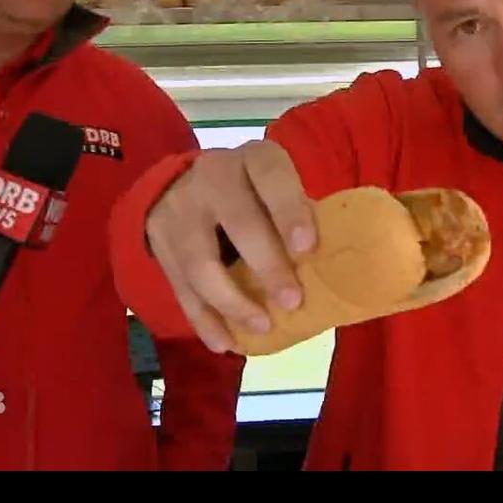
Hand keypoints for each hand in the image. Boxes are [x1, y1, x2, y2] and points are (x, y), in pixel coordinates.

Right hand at [146, 142, 316, 353]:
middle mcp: (212, 178)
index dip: (289, 212)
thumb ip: (300, 218)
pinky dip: (205, 321)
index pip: (272, 178)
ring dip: (234, 302)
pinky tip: (226, 343)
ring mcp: (179, 212)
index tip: (308, 248)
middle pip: (238, 222)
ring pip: (201, 263)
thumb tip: (343, 269)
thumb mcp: (275, 188)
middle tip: (293, 301)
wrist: (179, 186)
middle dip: (268, 266)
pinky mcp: (160, 247)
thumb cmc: (252, 193)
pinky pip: (181, 290)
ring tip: (263, 327)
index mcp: (253, 159)